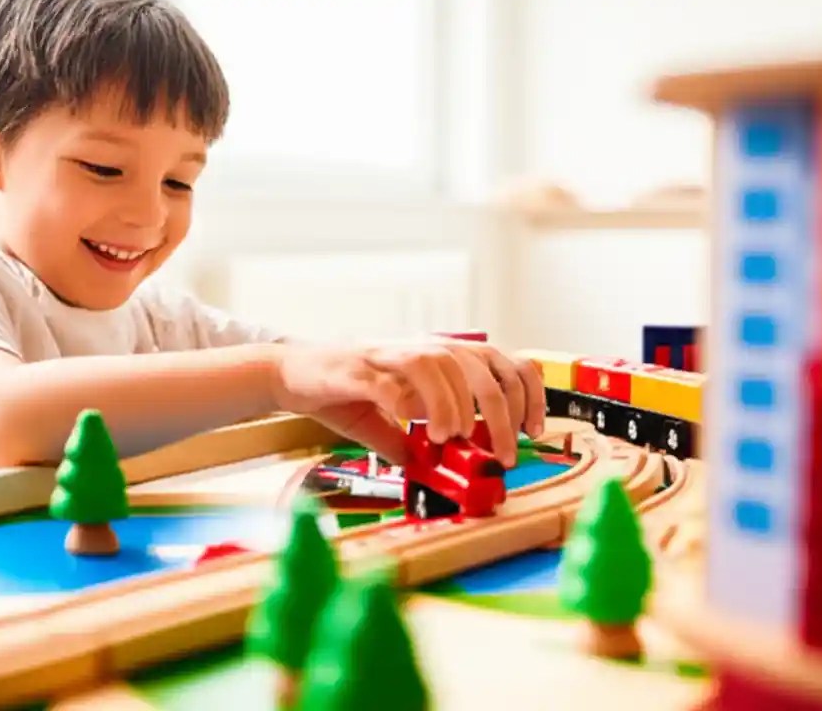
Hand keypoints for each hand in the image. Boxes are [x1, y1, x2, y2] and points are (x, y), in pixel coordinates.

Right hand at [270, 340, 545, 466]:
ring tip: (454, 438)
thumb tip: (436, 472)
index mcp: (435, 357)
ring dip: (456, 404)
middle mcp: (417, 348)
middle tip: (502, 451)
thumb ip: (414, 443)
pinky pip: (392, 378)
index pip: (500, 361)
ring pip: (440, 364)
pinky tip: (415, 427)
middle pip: (479, 364)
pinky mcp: (357, 367)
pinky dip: (411, 404)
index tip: (533, 429)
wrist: (288, 375)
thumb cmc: (341, 393)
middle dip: (500, 411)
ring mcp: (387, 355)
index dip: (526, 392)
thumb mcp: (389, 423)